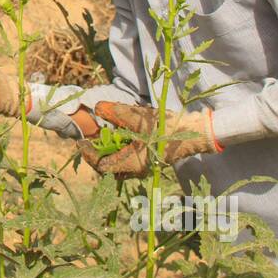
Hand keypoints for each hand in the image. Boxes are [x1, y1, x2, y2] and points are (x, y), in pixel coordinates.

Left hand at [82, 101, 218, 175]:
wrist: (196, 133)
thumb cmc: (168, 128)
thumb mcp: (139, 118)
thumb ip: (117, 113)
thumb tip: (98, 108)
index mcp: (131, 164)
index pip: (101, 166)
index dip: (89, 154)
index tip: (81, 141)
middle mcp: (137, 169)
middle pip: (109, 166)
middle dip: (98, 152)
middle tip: (91, 137)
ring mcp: (145, 166)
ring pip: (119, 163)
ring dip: (110, 150)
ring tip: (105, 134)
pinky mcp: (151, 160)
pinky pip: (130, 159)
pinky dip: (122, 148)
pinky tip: (123, 133)